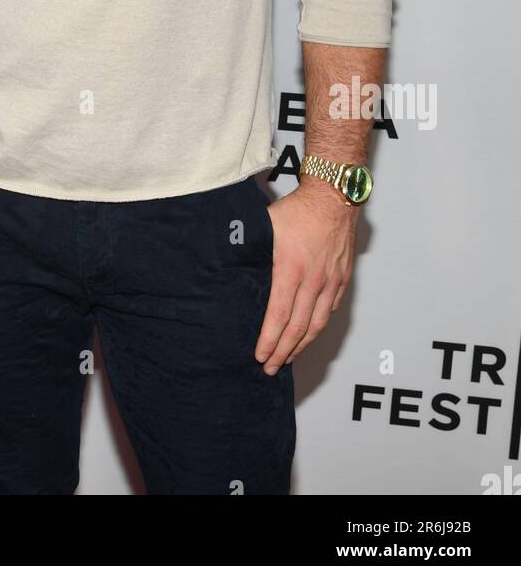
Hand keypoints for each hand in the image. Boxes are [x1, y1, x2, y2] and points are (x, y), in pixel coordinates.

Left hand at [254, 181, 357, 374]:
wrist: (333, 198)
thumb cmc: (298, 209)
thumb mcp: (266, 227)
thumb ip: (250, 249)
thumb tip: (224, 263)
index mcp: (290, 268)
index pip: (278, 314)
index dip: (269, 340)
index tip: (259, 356)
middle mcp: (313, 279)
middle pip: (298, 327)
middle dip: (283, 351)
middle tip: (270, 367)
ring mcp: (330, 281)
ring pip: (316, 323)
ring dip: (301, 345)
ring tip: (288, 358)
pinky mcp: (341, 279)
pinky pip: (329, 311)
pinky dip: (318, 328)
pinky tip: (308, 335)